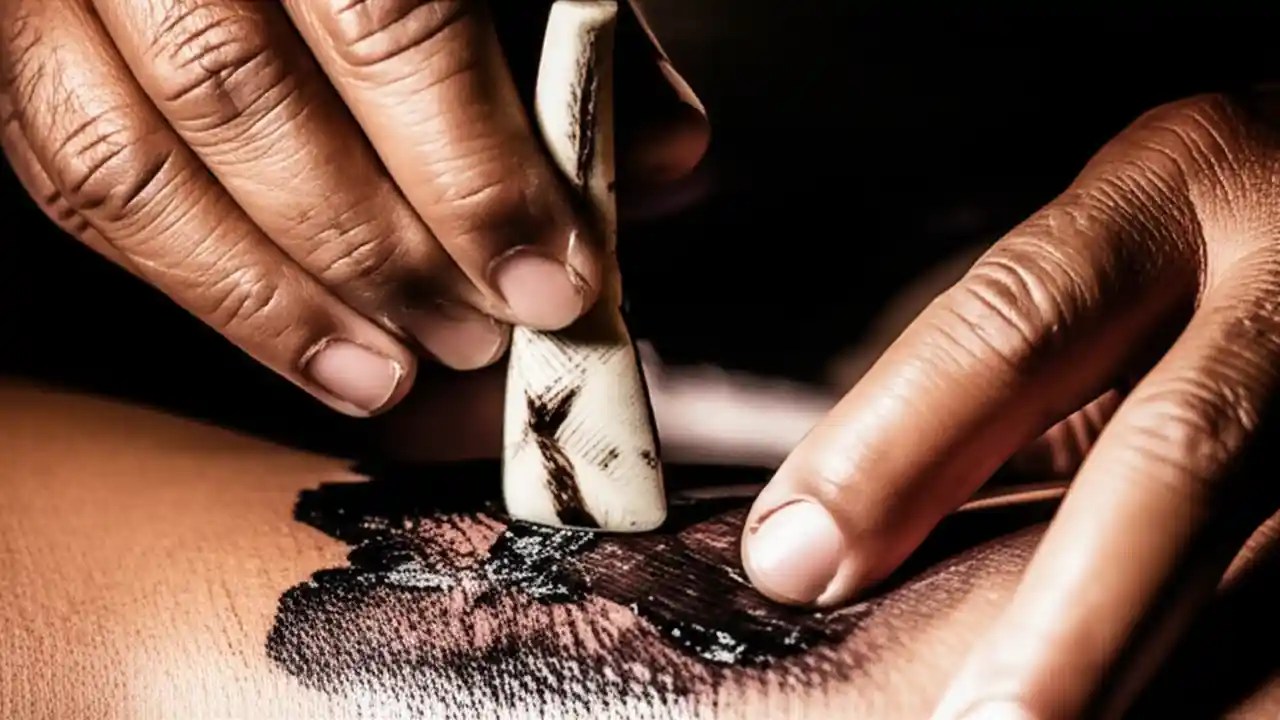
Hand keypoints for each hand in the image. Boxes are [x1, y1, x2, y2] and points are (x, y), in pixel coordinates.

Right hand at [0, 0, 706, 416]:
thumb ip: (577, 34)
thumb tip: (663, 157)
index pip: (389, 22)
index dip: (474, 173)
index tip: (551, 282)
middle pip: (247, 102)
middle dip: (380, 253)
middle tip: (473, 335)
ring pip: (129, 162)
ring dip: (269, 304)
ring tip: (383, 372)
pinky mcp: (21, 42)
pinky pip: (66, 173)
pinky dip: (186, 277)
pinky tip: (289, 336)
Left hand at [739, 91, 1279, 718]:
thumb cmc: (1204, 237)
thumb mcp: (1107, 252)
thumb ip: (1001, 373)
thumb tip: (836, 535)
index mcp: (1164, 194)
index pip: (1013, 323)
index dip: (896, 450)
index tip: (796, 562)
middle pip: (1181, 453)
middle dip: (1076, 620)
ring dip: (1162, 664)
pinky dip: (1256, 671)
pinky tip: (1191, 717)